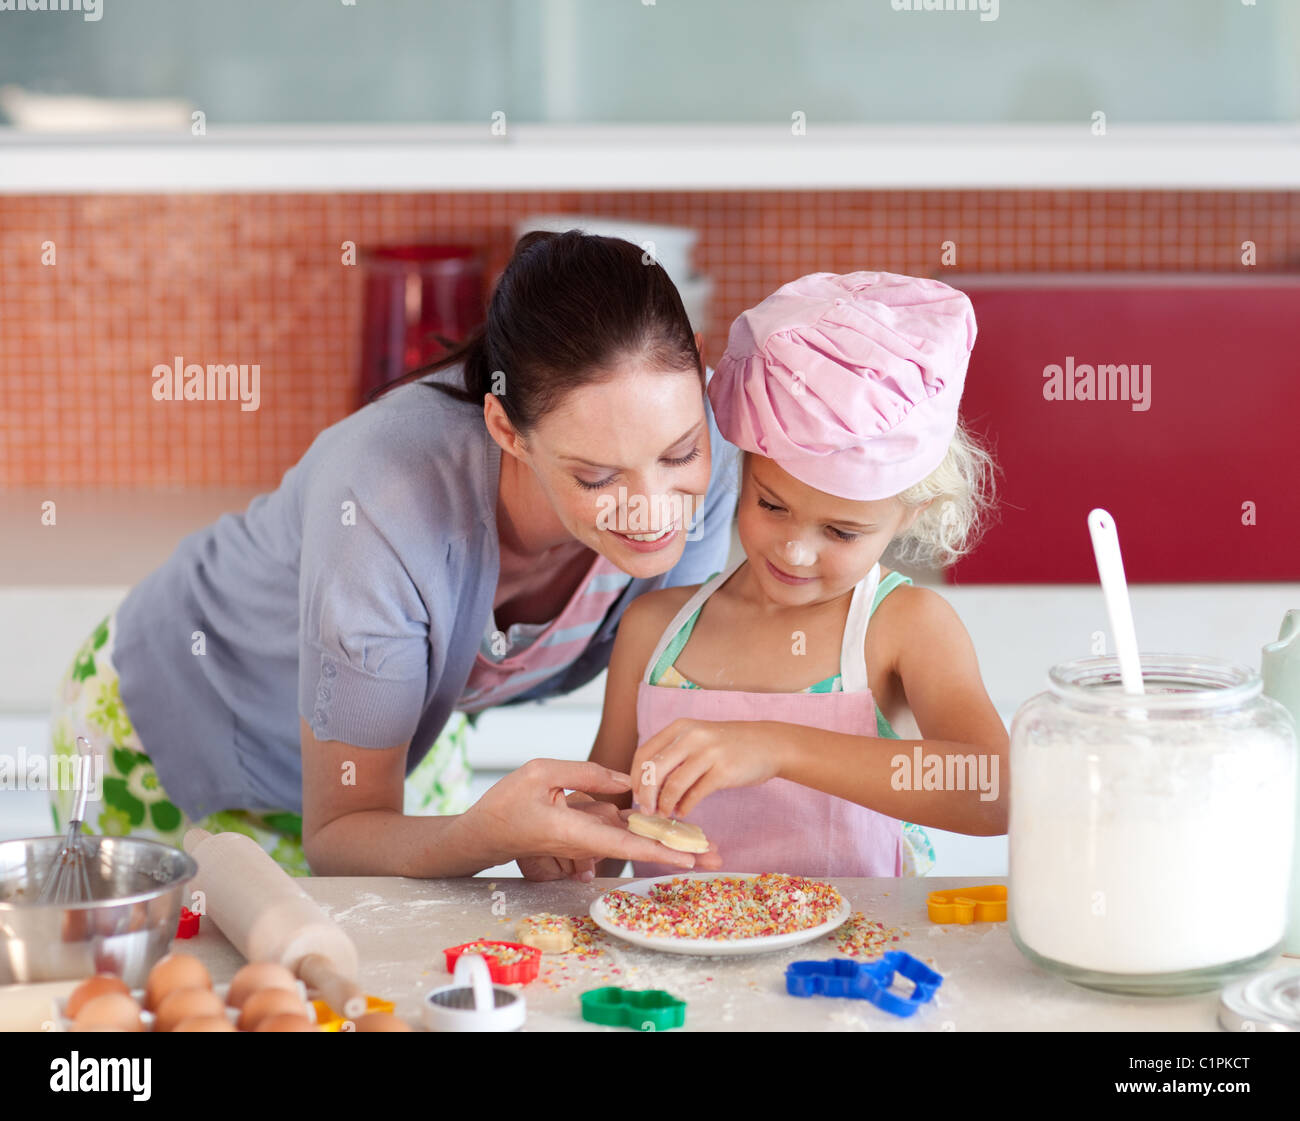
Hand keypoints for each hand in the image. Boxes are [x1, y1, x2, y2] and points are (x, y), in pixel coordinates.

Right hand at [458, 758, 717, 873]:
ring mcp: (588, 843)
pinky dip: (644, 832)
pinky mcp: (586, 837)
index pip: (624, 844)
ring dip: (666, 843)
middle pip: (639, 848)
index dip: (658, 851)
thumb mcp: (542, 772)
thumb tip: (626, 782)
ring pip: (633, 840)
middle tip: (717, 857)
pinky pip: (618, 833)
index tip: (688, 858)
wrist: (483, 834)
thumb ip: (587, 773)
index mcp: (575, 832)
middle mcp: (587, 844)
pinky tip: (671, 830)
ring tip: (707, 848)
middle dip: (678, 853)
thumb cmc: (505, 804)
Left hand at [630, 719, 786, 818]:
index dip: (635, 777)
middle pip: (653, 770)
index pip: (644, 753)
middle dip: (645, 795)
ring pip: (673, 784)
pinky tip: (683, 812)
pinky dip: (685, 807)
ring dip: (665, 805)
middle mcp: (692, 737)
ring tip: (665, 814)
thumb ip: (675, 754)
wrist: (769, 744)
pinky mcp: (723, 771)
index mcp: (680, 728)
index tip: (637, 794)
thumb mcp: (699, 739)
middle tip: (646, 811)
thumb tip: (649, 784)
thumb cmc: (730, 745)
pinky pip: (695, 794)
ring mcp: (708, 753)